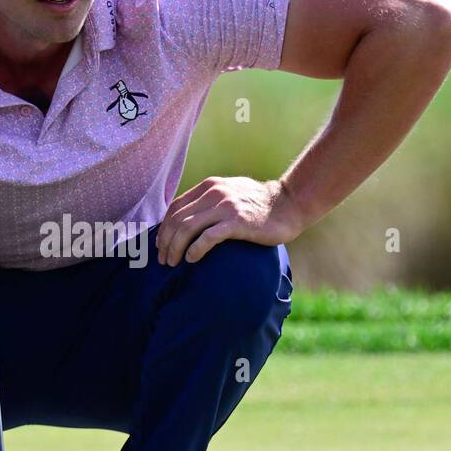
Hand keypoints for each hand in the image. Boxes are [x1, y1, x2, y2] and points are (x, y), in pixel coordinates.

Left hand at [155, 175, 302, 265]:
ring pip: (187, 228)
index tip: (161, 245)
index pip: (174, 207)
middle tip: (163, 260)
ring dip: (175, 248)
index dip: (163, 228)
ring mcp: (226, 207)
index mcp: (209, 187)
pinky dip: (195, 249)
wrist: (289, 203)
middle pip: (177, 219)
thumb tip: (187, 220)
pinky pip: (208, 237)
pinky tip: (191, 259)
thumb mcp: (229, 194)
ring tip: (173, 263)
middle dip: (165, 242)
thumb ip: (209, 202)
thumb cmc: (258, 204)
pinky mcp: (238, 222)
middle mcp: (214, 194)